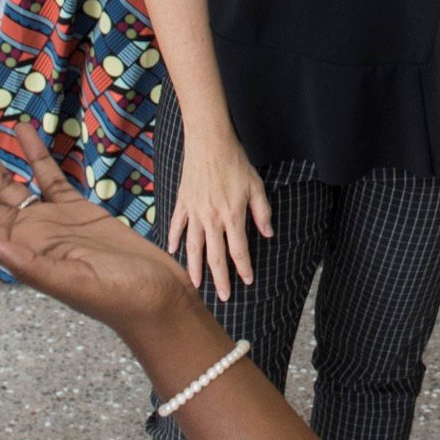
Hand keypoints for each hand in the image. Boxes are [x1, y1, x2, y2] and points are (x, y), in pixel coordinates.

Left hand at [0, 113, 204, 338]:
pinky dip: (32, 150)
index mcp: (16, 253)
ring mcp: (46, 221)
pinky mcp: (75, 210)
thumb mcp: (75, 284)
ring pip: (2, 179)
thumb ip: (32, 266)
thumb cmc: (120, 298)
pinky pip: (46, 175)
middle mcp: (22, 234)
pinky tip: (19, 126)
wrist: (159, 298)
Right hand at [167, 123, 273, 300]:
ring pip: (193, 247)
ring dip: (195, 268)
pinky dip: (173, 239)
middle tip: (223, 297)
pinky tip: (171, 251)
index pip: (238, 250)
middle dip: (220, 279)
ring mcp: (194, 212)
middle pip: (215, 256)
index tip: (246, 281)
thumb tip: (268, 233)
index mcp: (232, 216)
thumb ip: (262, 212)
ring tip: (196, 285)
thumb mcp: (256, 186)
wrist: (209, 142)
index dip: (243, 268)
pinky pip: (176, 225)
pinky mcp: (183, 202)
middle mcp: (211, 219)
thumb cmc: (235, 162)